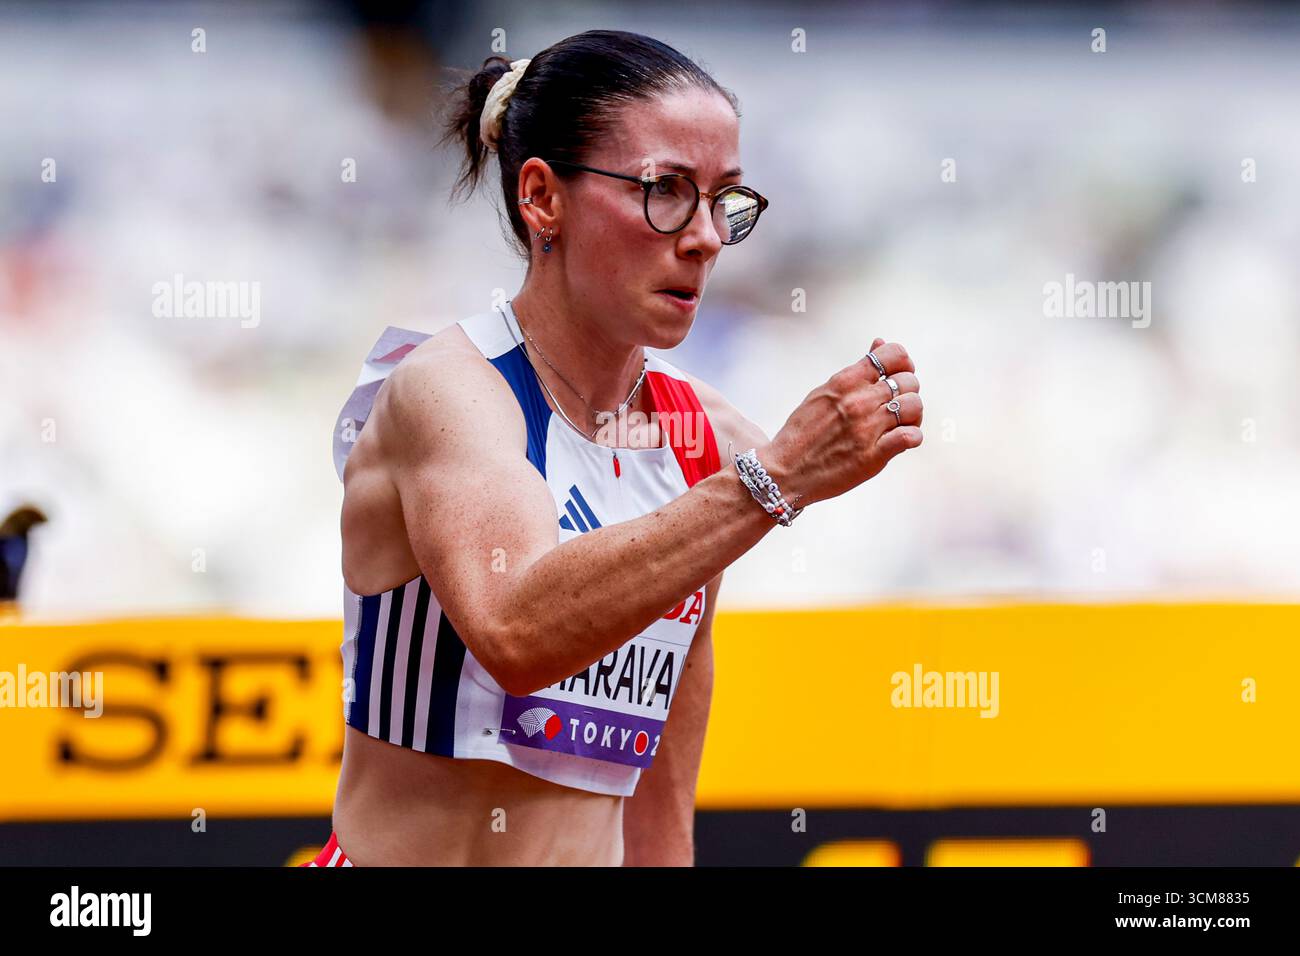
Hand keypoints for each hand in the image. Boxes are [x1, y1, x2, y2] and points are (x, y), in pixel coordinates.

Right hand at [760, 337, 921, 506]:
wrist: (785, 471)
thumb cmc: (803, 433)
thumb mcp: (823, 393)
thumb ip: (856, 372)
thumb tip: (879, 342)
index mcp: (844, 382)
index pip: (892, 355)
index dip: (903, 362)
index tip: (897, 374)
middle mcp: (858, 401)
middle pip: (908, 381)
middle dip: (907, 391)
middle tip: (895, 405)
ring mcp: (866, 428)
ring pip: (913, 406)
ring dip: (912, 415)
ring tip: (899, 423)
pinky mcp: (873, 456)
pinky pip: (910, 437)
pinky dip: (912, 437)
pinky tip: (900, 441)